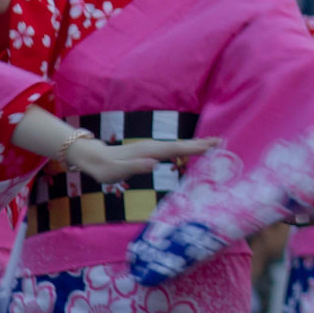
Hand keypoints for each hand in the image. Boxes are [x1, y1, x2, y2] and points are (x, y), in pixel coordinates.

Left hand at [66, 136, 219, 184]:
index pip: (175, 149)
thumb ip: (134, 167)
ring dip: (195, 144)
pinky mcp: (150, 151)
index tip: (211, 146)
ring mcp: (151, 148)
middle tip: (220, 140)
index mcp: (148, 152)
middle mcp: (152, 147)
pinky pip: (172, 149)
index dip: (193, 148)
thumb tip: (153, 164)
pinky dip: (184, 148)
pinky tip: (190, 150)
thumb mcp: (116, 171)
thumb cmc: (104, 168)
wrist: (93, 158)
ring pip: (177, 146)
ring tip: (212, 144)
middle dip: (199, 143)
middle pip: (180, 145)